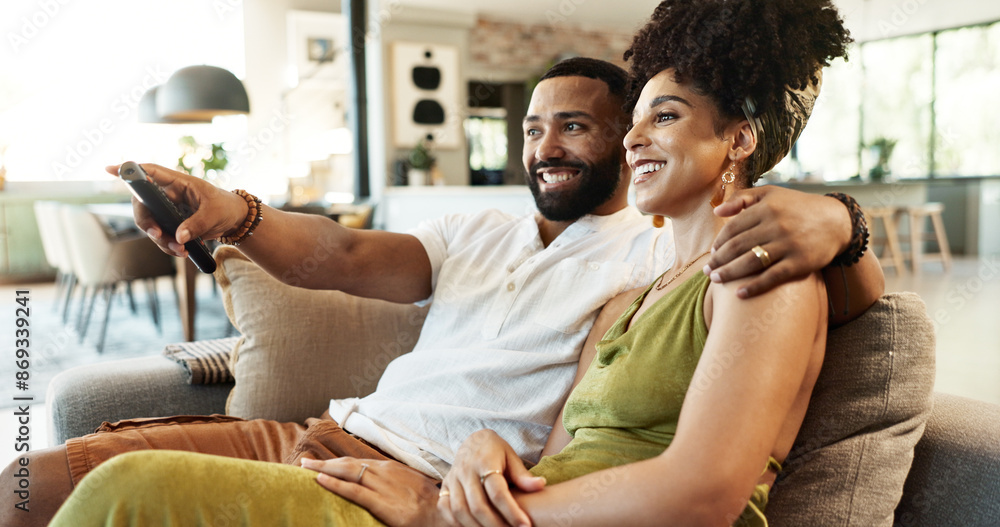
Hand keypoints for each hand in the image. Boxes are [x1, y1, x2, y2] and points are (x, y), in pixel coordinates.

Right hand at [106, 163, 245, 256]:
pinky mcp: (170, 225)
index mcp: (178, 182)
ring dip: (160, 240)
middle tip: (158, 235)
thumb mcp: (214, 214)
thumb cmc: (225, 207)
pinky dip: (167, 246)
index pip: (150, 172)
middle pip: (142, 205)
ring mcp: (166, 210)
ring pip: (150, 225)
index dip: (130, 171)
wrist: (234, 220)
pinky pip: (160, 236)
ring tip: (181, 251)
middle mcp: (167, 195)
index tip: (110, 169)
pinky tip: (182, 252)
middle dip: (147, 223)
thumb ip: (196, 224)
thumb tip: (179, 237)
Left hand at [301, 457, 443, 526]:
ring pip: (347, 472)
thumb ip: (394, 482)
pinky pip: (353, 491)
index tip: (322, 461)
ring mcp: (383, 486)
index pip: (359, 462)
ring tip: (305, 468)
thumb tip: (378, 483)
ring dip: (324, 469)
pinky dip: (335, 484)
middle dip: (325, 462)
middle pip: (348, 464)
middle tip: (304, 461)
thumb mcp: (411, 485)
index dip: (338, 462)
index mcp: (391, 468)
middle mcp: (385, 472)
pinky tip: (320, 480)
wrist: (444, 512)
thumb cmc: (430, 502)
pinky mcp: (382, 503)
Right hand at [439, 430, 544, 526]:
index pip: (497, 491)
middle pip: (478, 505)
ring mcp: (452, 479)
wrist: (473, 440)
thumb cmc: (496, 451)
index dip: (511, 511)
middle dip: (495, 525)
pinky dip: (456, 522)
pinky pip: (445, 509)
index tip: (525, 526)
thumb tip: (541, 486)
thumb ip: (523, 475)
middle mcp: (465, 470)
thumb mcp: (511, 457)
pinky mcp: (444, 487)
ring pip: (460, 510)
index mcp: (485, 461)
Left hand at [705, 186, 851, 297]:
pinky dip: (753, 287)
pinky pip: (772, 277)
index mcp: (767, 208)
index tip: (713, 253)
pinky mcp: (800, 263)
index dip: (719, 242)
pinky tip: (738, 294)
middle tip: (708, 271)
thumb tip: (716, 211)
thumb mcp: (771, 194)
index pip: (733, 228)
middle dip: (719, 260)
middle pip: (738, 246)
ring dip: (729, 273)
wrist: (837, 221)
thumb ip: (742, 198)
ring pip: (750, 262)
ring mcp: (788, 245)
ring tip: (715, 281)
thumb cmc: (798, 207)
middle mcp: (776, 225)